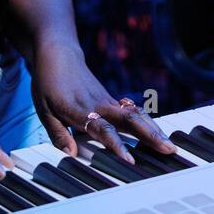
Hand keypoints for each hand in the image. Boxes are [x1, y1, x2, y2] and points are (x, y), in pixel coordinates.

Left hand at [30, 44, 175, 163]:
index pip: (103, 129)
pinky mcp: (111, 99)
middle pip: (130, 120)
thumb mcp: (43, 110)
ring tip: (170, 145)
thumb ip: (58, 134)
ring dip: (154, 129)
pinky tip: (159, 134)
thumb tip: (71, 155)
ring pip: (136, 114)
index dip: (116, 145)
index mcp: (80, 109)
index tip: (130, 159)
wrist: (58, 53)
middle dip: (150, 136)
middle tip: (169, 150)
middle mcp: (99, 104)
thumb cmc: (47, 82)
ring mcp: (107, 100)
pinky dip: (147, 122)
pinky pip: (132, 111)